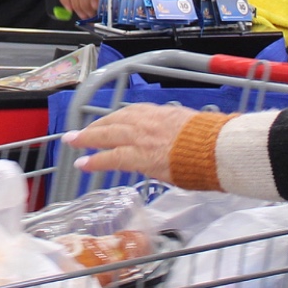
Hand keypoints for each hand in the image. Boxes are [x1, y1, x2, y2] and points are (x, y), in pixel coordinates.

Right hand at [66, 103, 197, 182]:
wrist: (218, 148)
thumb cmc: (198, 169)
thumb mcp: (168, 178)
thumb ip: (149, 169)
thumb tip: (139, 164)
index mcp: (141, 156)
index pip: (110, 158)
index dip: (93, 162)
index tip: (80, 164)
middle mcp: (141, 135)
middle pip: (107, 134)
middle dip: (86, 137)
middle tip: (70, 138)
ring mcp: (150, 120)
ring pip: (117, 118)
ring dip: (100, 123)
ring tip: (89, 128)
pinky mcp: (160, 111)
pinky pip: (134, 109)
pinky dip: (121, 113)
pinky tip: (117, 115)